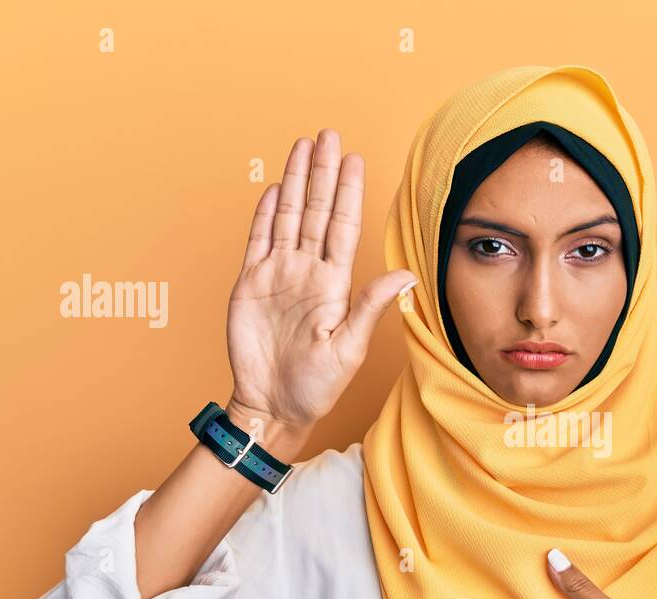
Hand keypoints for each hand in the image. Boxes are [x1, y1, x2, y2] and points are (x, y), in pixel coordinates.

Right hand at [226, 129, 417, 431]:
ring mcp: (278, 275)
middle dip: (322, 173)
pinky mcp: (250, 284)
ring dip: (294, 182)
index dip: (347, 193)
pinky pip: (257, 241)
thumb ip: (370, 306)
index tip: (354, 160)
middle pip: (316, 211)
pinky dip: (264, 214)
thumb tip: (407, 276)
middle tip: (328, 135)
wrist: (272, 406)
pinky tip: (273, 188)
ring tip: (302, 147)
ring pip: (287, 217)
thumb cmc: (315, 386)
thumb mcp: (349, 348)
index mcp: (334, 284)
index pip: (343, 227)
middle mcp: (308, 272)